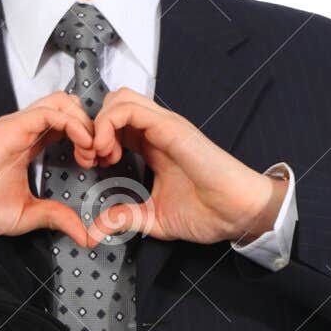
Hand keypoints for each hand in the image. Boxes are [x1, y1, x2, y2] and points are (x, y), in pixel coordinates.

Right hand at [0, 94, 100, 246]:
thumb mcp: (28, 215)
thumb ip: (56, 217)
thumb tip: (84, 234)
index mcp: (25, 144)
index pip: (64, 124)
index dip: (86, 137)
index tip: (97, 161)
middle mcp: (22, 130)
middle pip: (66, 106)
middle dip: (90, 125)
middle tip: (98, 154)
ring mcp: (16, 125)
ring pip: (61, 102)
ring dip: (84, 122)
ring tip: (91, 149)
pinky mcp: (11, 127)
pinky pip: (51, 112)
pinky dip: (73, 124)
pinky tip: (82, 145)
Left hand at [86, 88, 284, 245]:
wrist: (240, 214)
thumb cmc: (208, 213)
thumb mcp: (153, 218)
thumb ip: (125, 219)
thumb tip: (96, 232)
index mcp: (152, 146)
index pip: (115, 124)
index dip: (94, 139)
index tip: (91, 166)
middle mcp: (157, 131)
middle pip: (113, 103)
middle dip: (92, 126)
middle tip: (91, 157)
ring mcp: (165, 126)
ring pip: (119, 99)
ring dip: (99, 124)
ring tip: (99, 154)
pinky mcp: (171, 128)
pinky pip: (129, 110)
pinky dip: (108, 125)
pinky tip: (108, 152)